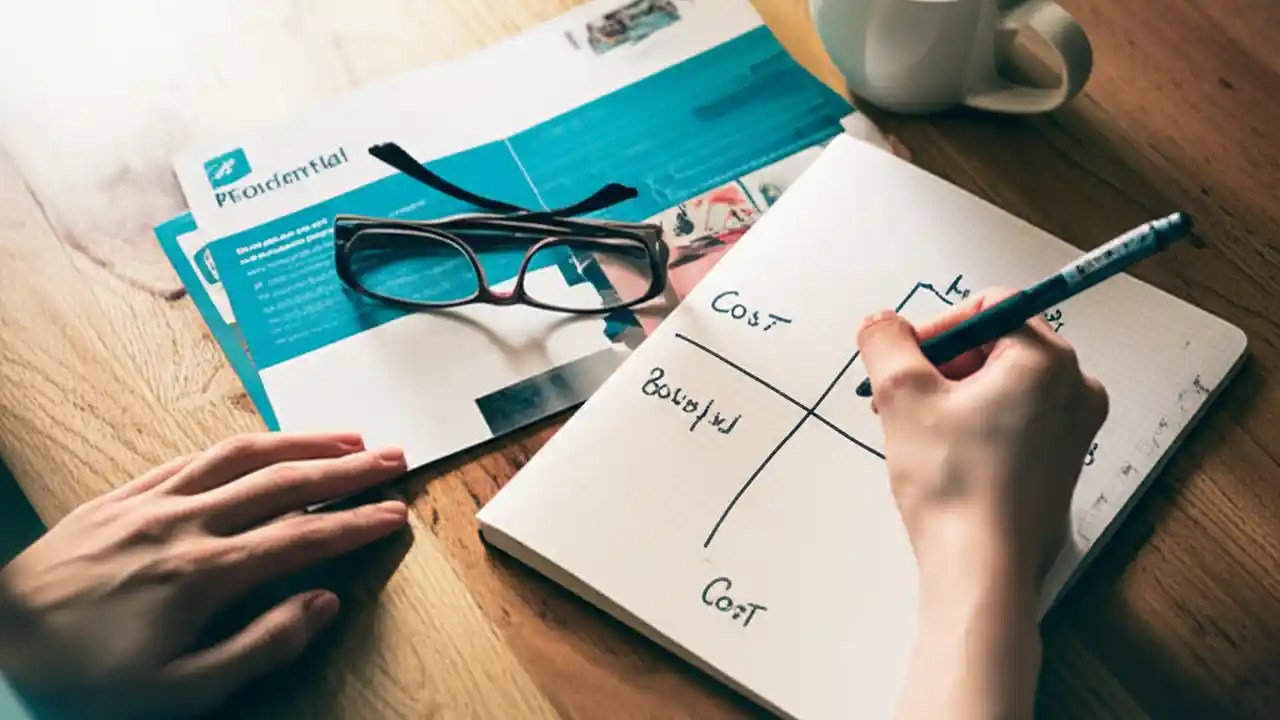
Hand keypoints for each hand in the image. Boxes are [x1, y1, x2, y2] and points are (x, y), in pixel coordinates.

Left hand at [0, 432, 408, 719]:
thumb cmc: (85, 676)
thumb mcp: (177, 690)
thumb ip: (258, 646)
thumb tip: (321, 605)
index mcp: (205, 572)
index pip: (303, 536)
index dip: (356, 522)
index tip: (394, 513)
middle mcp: (185, 523)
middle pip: (284, 481)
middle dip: (346, 467)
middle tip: (393, 457)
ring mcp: (152, 502)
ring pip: (242, 455)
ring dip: (301, 441)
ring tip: (346, 436)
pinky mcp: (122, 495)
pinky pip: (192, 456)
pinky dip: (240, 445)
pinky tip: (264, 443)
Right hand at [859, 289, 1106, 719]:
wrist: (982, 569)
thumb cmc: (953, 483)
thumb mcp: (903, 395)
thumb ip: (886, 342)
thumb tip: (881, 323)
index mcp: (1046, 360)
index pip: (987, 307)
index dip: (935, 327)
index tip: (902, 362)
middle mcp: (1074, 388)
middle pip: (995, 344)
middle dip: (940, 365)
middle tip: (900, 398)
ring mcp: (1074, 428)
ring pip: (1000, 385)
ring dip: (952, 396)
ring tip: (916, 431)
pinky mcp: (1061, 463)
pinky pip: (1013, 420)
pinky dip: (975, 424)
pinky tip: (943, 456)